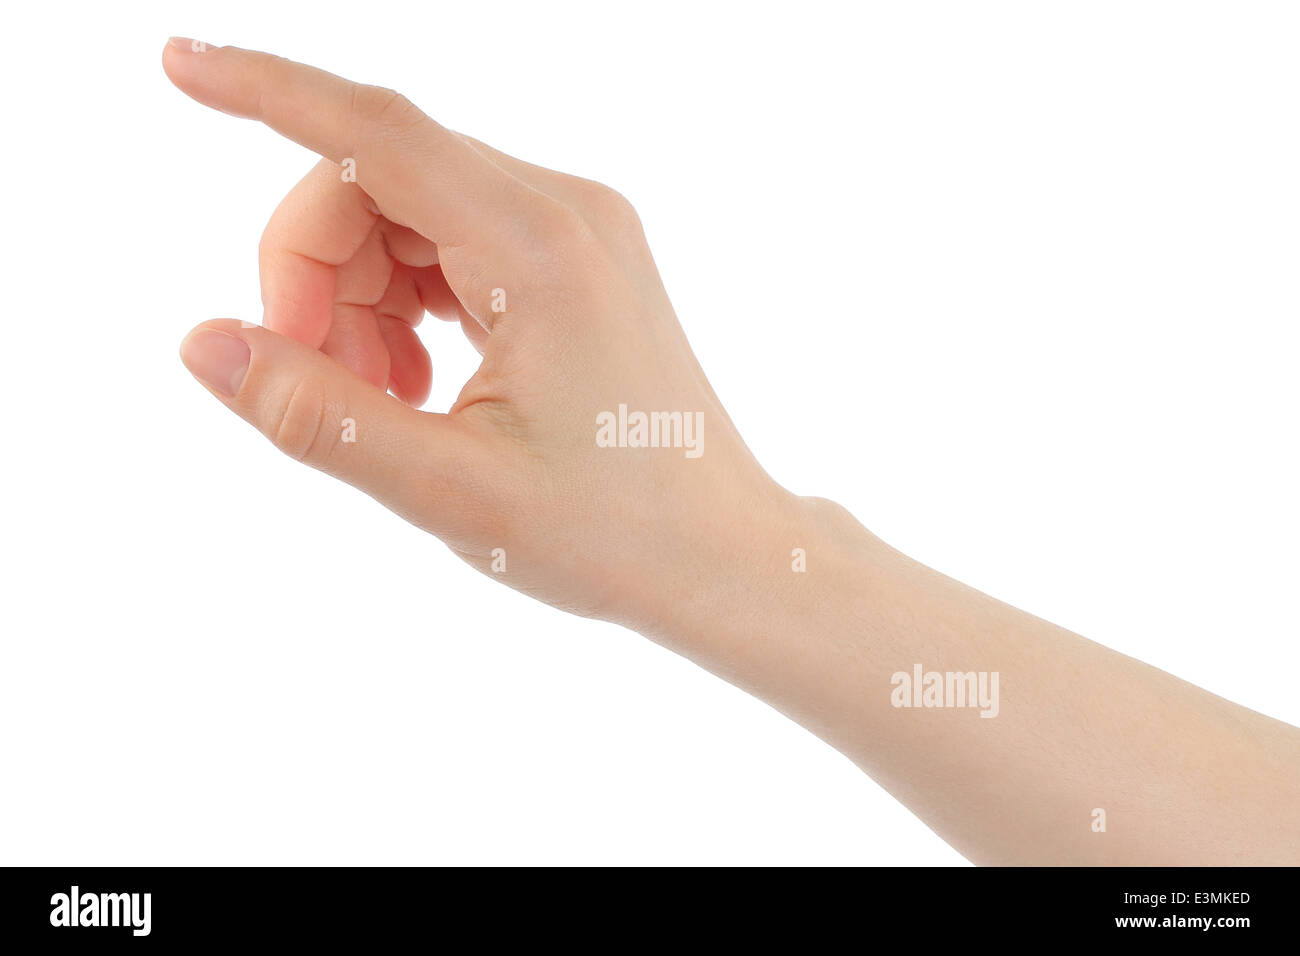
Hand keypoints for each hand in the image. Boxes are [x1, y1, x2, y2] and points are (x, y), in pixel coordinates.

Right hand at [164, 39, 796, 627]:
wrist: (722, 553)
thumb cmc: (612, 532)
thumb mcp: (449, 489)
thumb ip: (318, 415)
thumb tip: (206, 344)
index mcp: (540, 251)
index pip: (376, 134)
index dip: (268, 92)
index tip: (180, 66)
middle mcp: (566, 212)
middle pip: (377, 177)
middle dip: (313, 269)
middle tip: (311, 381)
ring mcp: (578, 230)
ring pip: (407, 208)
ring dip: (356, 291)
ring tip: (375, 398)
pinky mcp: (576, 259)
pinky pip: (452, 238)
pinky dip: (405, 296)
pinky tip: (412, 379)